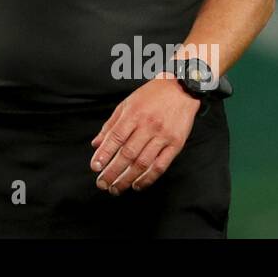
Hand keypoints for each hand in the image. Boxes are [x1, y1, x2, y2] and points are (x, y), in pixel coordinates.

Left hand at [89, 75, 200, 193]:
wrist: (182, 89)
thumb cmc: (152, 95)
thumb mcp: (127, 104)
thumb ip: (111, 125)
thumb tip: (96, 144)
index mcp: (133, 114)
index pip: (115, 138)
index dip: (104, 154)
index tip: (95, 167)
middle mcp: (148, 126)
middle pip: (127, 153)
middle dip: (113, 171)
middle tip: (102, 184)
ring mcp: (163, 136)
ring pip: (143, 162)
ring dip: (128, 178)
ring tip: (116, 188)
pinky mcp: (176, 144)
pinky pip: (161, 165)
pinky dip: (148, 178)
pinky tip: (137, 185)